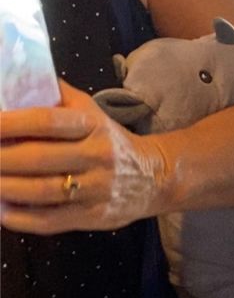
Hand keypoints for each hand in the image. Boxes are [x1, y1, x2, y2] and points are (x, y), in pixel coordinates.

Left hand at [0, 82, 166, 233]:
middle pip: (37, 158)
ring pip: (41, 191)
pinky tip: (2, 210)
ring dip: (5, 188)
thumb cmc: (108, 140)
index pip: (45, 121)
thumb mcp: (90, 111)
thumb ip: (55, 96)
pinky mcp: (95, 215)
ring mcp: (97, 188)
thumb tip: (13, 78)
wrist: (155, 177)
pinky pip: (51, 219)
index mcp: (92, 125)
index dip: (9, 124)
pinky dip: (21, 217)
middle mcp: (97, 155)